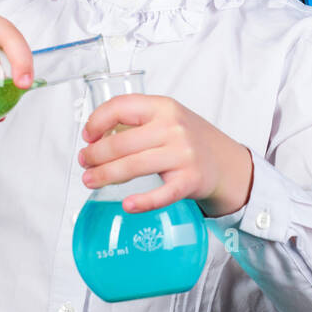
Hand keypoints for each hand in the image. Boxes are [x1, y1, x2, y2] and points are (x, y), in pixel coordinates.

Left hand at [78, 94, 253, 216]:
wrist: (226, 163)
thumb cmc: (189, 140)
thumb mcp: (167, 118)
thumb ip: (136, 122)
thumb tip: (95, 136)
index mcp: (163, 107)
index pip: (121, 107)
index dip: (97, 121)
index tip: (87, 135)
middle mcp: (173, 128)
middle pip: (121, 142)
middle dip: (95, 155)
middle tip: (85, 162)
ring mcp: (183, 154)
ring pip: (133, 166)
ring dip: (105, 175)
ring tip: (90, 180)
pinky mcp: (189, 180)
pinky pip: (162, 194)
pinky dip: (142, 202)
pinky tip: (127, 205)